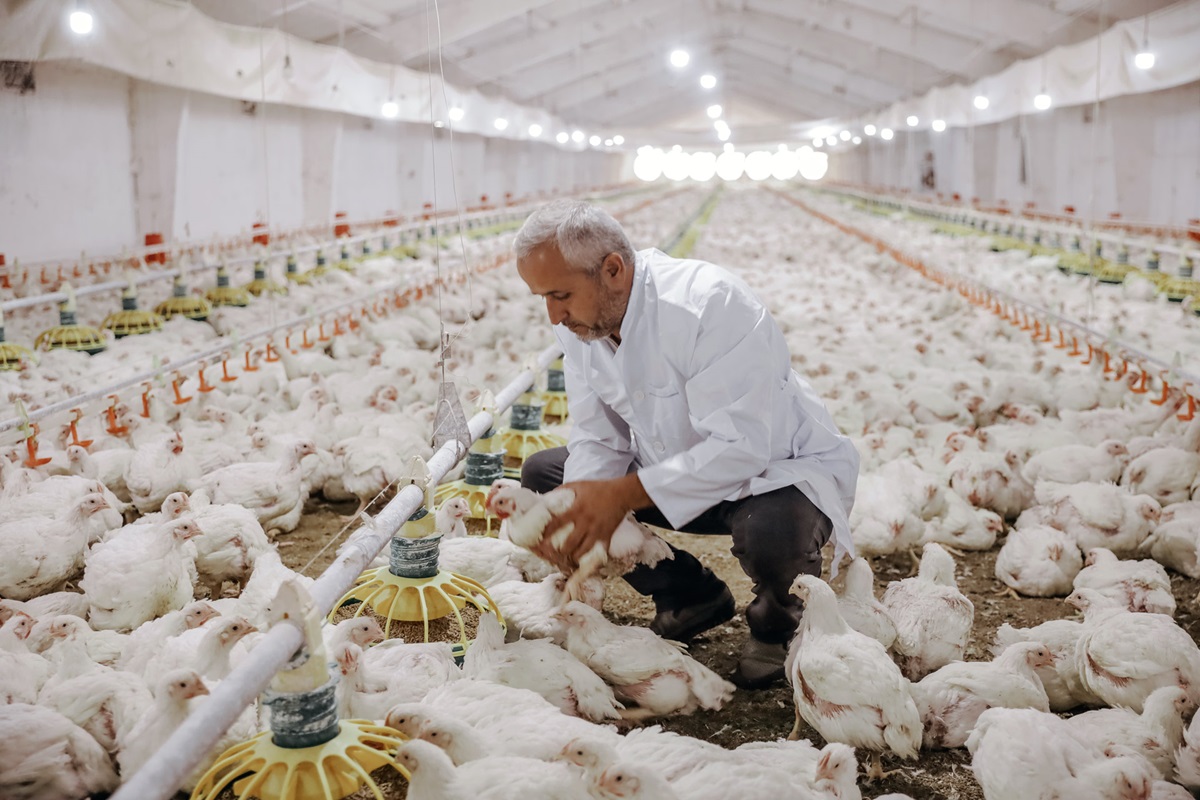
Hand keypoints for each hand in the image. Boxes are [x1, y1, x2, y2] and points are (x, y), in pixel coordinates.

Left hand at [534, 474, 649, 569]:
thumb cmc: (598, 488)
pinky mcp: (606, 536)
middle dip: (560, 551)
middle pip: (569, 544)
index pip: (557, 524)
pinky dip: (591, 558)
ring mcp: (596, 532)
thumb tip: (548, 497)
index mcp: (576, 510)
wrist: (621, 494)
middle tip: (553, 554)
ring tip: (568, 559)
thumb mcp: (578, 485)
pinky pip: (598, 552)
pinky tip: (585, 561)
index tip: (540, 539)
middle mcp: (585, 523)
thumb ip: (563, 490)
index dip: (547, 533)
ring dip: (573, 556)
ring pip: (582, 551)